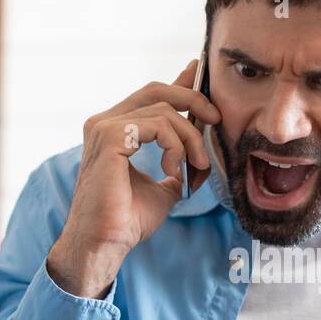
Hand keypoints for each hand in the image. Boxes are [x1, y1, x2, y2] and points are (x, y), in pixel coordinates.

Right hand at [47, 60, 220, 297]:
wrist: (104, 244)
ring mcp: (104, 127)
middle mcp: (105, 122)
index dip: (180, 83)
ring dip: (190, 138)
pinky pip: (158, 125)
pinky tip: (174, 171)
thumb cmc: (128, 220)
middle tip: (216, 120)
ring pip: (164, 111)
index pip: (151, 95)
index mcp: (114, 130)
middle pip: (158, 91)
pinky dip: (176, 146)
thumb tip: (199, 148)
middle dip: (194, 100)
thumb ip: (177, 160)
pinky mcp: (109, 137)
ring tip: (196, 166)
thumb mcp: (164, 184)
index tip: (202, 76)